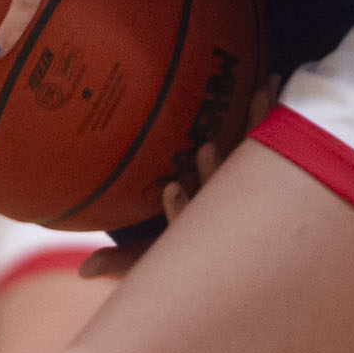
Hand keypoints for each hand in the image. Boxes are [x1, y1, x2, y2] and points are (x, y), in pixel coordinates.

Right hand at [77, 74, 278, 277]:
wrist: (245, 250)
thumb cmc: (187, 244)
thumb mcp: (155, 255)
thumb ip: (123, 261)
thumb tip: (82, 271)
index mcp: (198, 226)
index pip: (188, 220)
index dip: (180, 207)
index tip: (170, 188)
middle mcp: (226, 206)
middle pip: (222, 188)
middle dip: (213, 169)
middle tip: (206, 148)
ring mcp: (247, 185)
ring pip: (251, 158)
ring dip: (252, 128)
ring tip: (251, 104)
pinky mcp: (261, 164)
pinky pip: (268, 136)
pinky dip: (268, 110)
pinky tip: (271, 81)